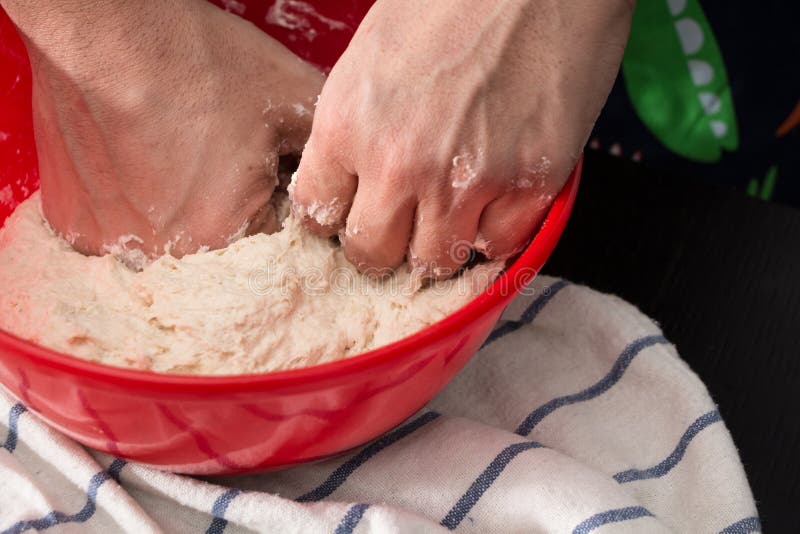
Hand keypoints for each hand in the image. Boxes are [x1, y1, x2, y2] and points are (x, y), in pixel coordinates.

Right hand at [4, 0, 323, 261]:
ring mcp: (114, 244)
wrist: (109, 33)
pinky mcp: (77, 227)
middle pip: (222, 247)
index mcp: (226, 232)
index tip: (256, 164)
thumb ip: (325, 154)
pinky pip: (121, 230)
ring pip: (171, 240)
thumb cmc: (200, 64)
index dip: (274, 197)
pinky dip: (131, 205)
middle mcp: (167, 254)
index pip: (273, 239)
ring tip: (173, 154)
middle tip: (211, 153)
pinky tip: (136, 164)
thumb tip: (339, 186)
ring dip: (178, 208)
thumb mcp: (292, 99)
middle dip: (229, 206)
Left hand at [291, 0, 632, 276]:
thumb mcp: (373, 53)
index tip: (352, 211)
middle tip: (401, 222)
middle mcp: (401, 164)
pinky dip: (493, 230)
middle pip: (371, 253)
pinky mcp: (531, 185)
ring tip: (451, 209)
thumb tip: (357, 175)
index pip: (316, 214)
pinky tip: (495, 196)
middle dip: (381, 243)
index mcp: (348, 123)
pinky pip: (497, 246)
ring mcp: (468, 181)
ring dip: (437, 242)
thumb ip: (357, 124)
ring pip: (434, 262)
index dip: (334, 217)